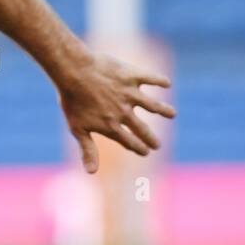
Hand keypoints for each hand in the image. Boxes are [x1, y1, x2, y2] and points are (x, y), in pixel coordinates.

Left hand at [57, 53, 176, 173]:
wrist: (73, 71)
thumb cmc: (72, 100)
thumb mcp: (77, 128)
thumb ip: (88, 149)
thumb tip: (91, 172)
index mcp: (111, 126)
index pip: (128, 141)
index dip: (138, 148)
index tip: (146, 152)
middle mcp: (124, 112)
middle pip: (142, 128)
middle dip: (151, 138)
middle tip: (158, 145)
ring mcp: (130, 94)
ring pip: (153, 104)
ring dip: (164, 110)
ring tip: (173, 114)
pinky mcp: (132, 76)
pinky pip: (150, 79)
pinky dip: (160, 81)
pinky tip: (167, 84)